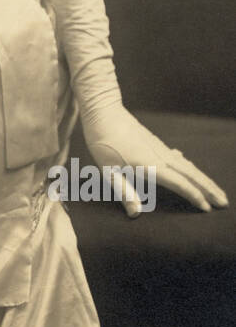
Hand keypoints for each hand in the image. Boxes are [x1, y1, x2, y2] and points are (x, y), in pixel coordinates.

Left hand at [82, 104, 229, 217]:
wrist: (105, 113)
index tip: (208, 208)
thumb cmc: (103, 143)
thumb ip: (124, 192)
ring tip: (216, 191)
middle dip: (209, 189)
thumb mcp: (108, 171)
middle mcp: (161, 157)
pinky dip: (190, 168)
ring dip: (204, 179)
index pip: (179, 183)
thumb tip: (135, 214)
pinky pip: (180, 159)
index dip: (194, 196)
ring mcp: (161, 149)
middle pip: (192, 174)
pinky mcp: (157, 144)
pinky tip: (190, 169)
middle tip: (224, 202)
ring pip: (189, 166)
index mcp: (151, 166)